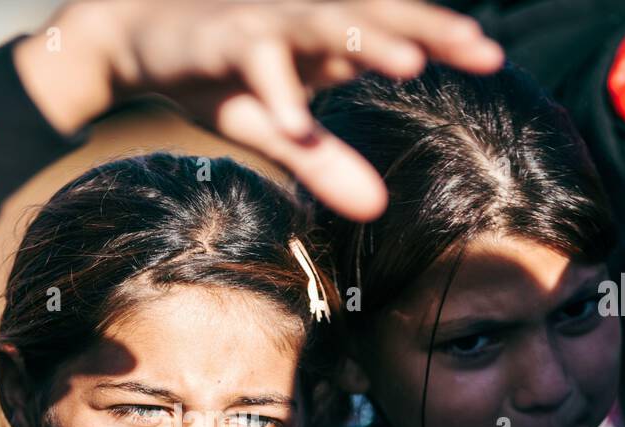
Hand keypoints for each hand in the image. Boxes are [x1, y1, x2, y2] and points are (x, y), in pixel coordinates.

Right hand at [14, 0, 502, 220]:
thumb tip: (378, 210)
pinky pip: (255, 63)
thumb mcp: (274, 126)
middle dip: (426, 27)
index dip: (443, 36)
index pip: (394, 27)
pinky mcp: (220, 41)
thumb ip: (323, 162)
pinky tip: (298, 119)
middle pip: (374, 14)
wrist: (131, 36)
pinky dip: (277, 91)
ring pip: (322, 24)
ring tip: (408, 66)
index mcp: (324, 34)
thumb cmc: (213, 73)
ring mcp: (264, 23)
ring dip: (365, 42)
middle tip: (480, 47)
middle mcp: (303, 18)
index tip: (493, 57)